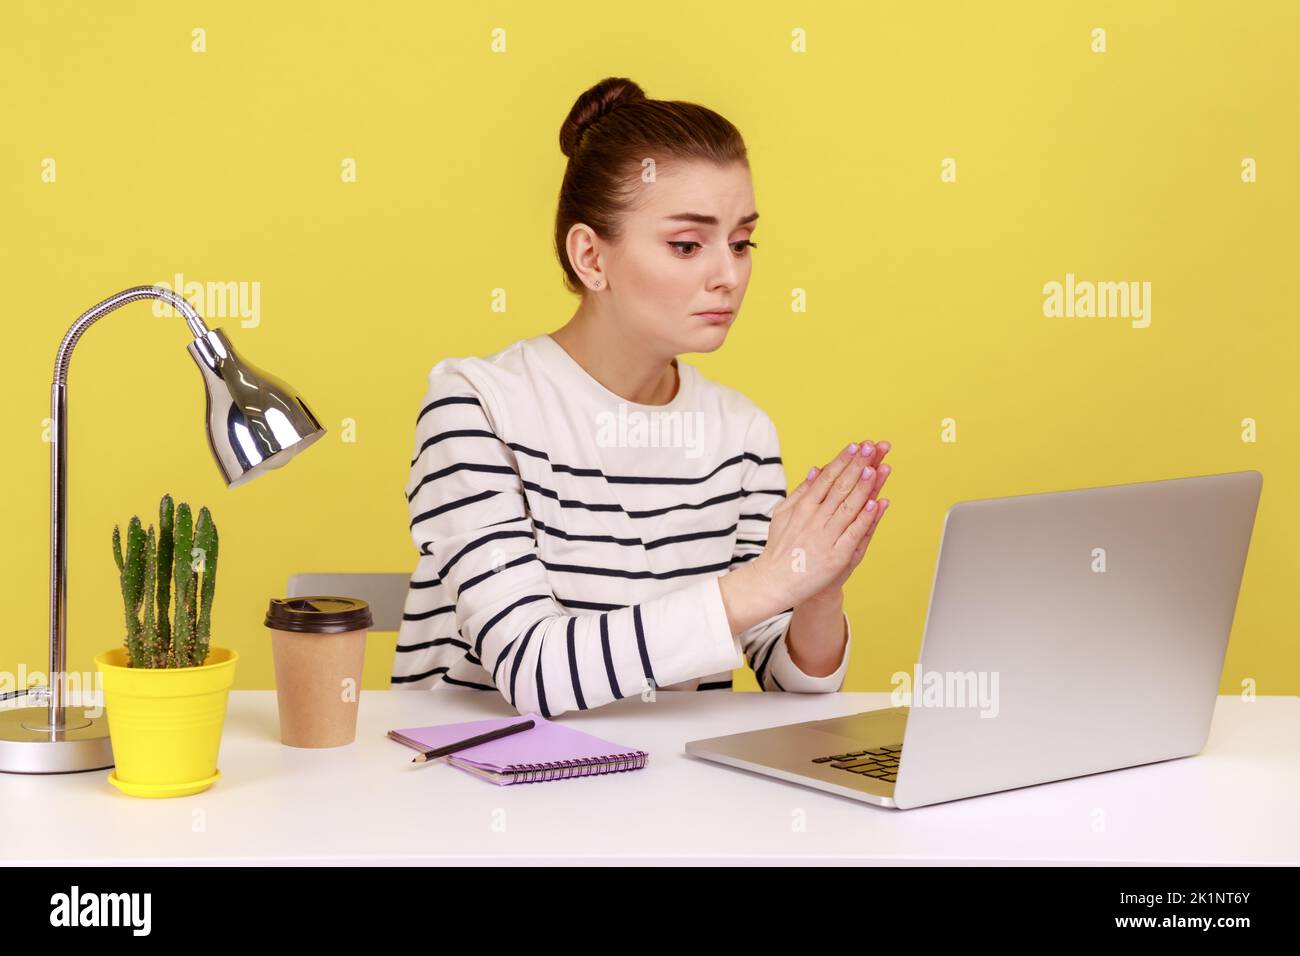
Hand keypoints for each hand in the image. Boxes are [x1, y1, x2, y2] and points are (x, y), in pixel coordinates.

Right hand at [750, 439, 890, 609]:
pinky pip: (854, 533)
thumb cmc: (780, 547)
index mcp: (802, 507)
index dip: (843, 460)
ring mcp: (826, 537)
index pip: (826, 478)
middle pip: (840, 487)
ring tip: (876, 467)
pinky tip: (877, 503)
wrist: (774, 582)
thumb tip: (816, 468)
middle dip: (857, 465)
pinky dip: (865, 518)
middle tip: (873, 447)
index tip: (856, 445)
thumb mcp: (783, 514)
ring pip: (849, 507)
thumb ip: (801, 492)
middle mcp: (814, 519)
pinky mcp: (837, 556)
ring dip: (864, 486)